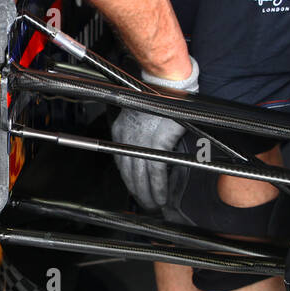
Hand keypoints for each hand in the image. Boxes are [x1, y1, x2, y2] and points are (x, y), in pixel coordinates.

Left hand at [112, 59, 198, 210]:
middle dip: (136, 192)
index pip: (121, 162)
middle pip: (128, 173)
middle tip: (144, 204)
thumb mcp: (141, 115)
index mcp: (121, 130)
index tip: (134, 189)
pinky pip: (156, 172)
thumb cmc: (158, 96)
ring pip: (140, 176)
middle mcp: (127, 137)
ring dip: (146, 194)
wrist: (168, 84)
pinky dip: (158, 187)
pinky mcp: (158, 143)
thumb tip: (148, 152)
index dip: (128, 179)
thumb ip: (139, 134)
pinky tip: (161, 197)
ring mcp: (142, 141)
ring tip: (153, 206)